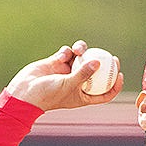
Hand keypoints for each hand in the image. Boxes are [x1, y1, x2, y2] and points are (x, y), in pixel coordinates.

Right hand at [5, 41, 122, 111]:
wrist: (25, 91)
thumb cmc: (48, 94)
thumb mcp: (68, 85)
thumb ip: (84, 74)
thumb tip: (98, 62)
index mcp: (83, 95)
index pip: (104, 93)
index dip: (114, 85)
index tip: (120, 75)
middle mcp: (76, 83)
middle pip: (97, 73)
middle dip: (105, 64)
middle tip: (112, 57)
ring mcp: (67, 72)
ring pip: (81, 59)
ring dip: (83, 52)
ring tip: (79, 50)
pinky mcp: (57, 62)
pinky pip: (67, 53)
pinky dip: (67, 52)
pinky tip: (64, 54)